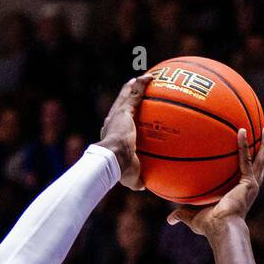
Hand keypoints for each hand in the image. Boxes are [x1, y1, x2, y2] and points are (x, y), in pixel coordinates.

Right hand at [100, 75, 150, 189]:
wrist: (112, 160)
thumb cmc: (119, 170)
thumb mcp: (130, 177)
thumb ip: (136, 179)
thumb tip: (143, 185)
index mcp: (111, 135)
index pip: (117, 123)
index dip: (122, 117)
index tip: (128, 114)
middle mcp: (112, 121)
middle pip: (120, 105)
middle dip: (127, 96)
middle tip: (134, 90)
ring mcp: (117, 114)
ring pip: (126, 95)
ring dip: (133, 86)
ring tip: (142, 78)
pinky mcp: (124, 110)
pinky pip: (135, 93)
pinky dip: (142, 84)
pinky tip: (151, 77)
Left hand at [167, 126, 263, 235]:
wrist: (221, 228)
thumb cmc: (209, 226)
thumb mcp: (193, 217)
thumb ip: (182, 214)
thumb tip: (169, 219)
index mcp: (239, 195)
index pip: (244, 177)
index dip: (246, 167)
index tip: (246, 157)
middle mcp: (248, 189)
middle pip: (258, 166)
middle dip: (262, 151)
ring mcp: (251, 186)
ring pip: (260, 160)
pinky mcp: (249, 183)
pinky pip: (246, 159)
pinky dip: (243, 145)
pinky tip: (241, 131)